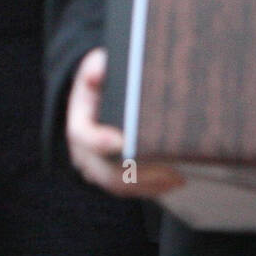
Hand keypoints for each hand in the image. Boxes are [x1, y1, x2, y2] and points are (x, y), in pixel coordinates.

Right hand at [66, 48, 183, 197]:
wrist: (97, 97)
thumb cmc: (102, 81)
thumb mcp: (96, 66)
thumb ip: (97, 68)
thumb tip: (98, 70)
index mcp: (78, 122)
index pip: (83, 135)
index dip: (101, 140)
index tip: (122, 141)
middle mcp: (83, 151)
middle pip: (105, 171)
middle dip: (136, 172)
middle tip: (166, 169)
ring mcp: (97, 167)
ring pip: (119, 184)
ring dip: (148, 184)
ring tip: (177, 176)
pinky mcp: (112, 176)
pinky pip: (130, 189)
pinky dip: (151, 188)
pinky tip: (174, 181)